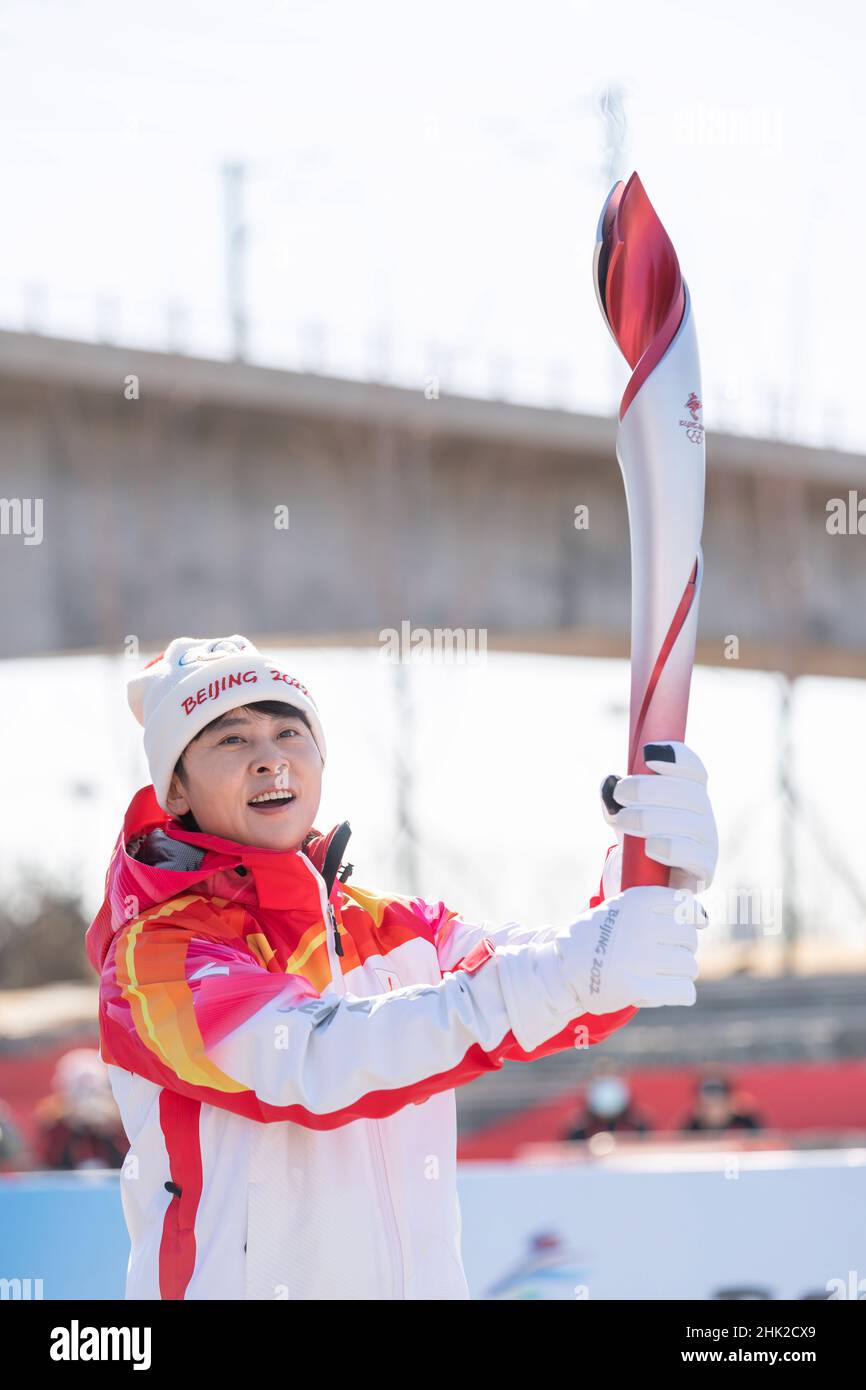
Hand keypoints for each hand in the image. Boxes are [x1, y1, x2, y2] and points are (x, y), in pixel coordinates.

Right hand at [554, 884, 708, 1013]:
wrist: (562, 970)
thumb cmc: (595, 938)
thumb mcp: (618, 907)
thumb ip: (651, 907)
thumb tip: (697, 912)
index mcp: (637, 901)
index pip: (686, 907)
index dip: (693, 917)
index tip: (694, 924)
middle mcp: (642, 926)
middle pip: (689, 938)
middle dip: (682, 948)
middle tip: (667, 954)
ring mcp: (640, 958)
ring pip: (689, 966)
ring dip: (681, 972)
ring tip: (664, 973)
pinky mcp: (638, 987)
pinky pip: (684, 991)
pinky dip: (682, 993)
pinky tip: (670, 990)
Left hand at [599, 740, 717, 894]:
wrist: (640, 885)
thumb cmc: (635, 841)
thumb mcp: (621, 814)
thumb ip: (614, 798)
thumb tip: (609, 783)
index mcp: (689, 795)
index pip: (694, 770)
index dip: (677, 758)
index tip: (648, 755)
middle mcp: (704, 817)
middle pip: (691, 794)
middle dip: (651, 789)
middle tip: (621, 793)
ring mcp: (708, 844)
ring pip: (691, 824)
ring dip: (652, 818)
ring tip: (623, 821)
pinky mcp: (705, 873)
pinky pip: (696, 857)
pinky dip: (672, 848)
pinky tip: (651, 847)